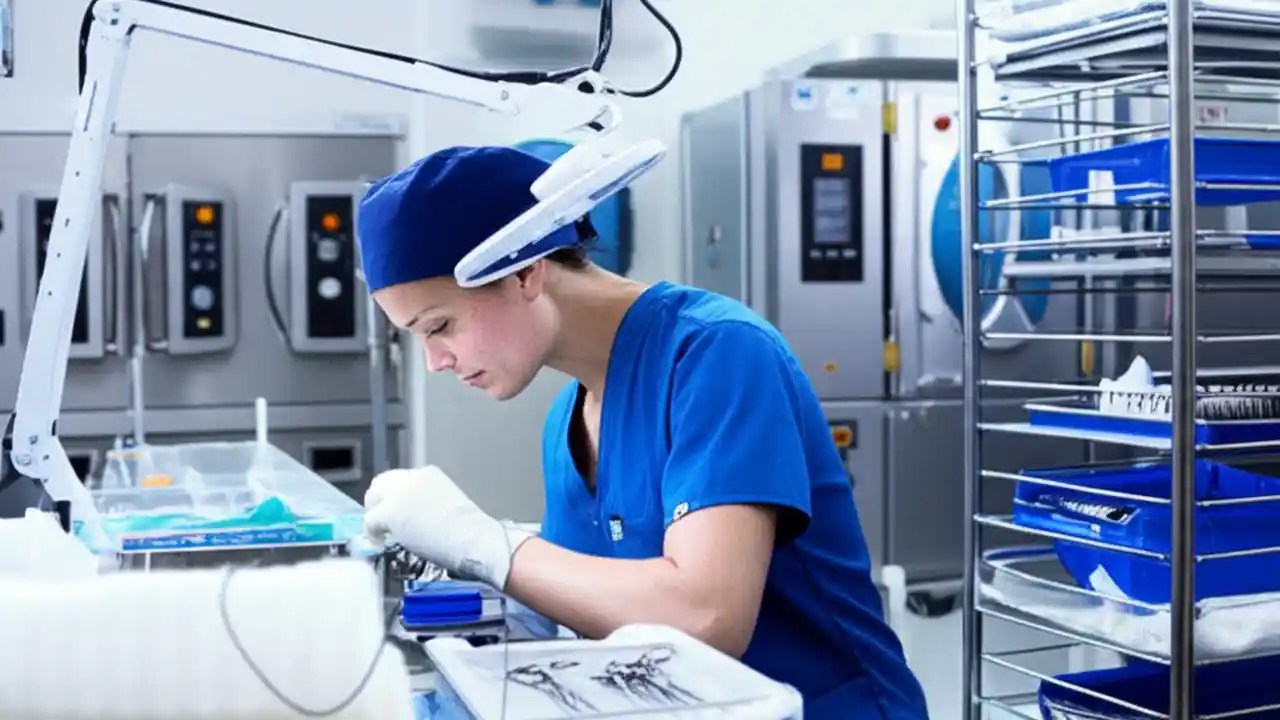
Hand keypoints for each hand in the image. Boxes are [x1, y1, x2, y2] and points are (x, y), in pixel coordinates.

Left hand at [363, 466, 532, 589]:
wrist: (472, 536)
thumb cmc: (470, 530)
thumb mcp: (449, 505)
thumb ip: (429, 505)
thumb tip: (416, 521)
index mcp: (429, 475)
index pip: (401, 480)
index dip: (395, 496)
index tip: (398, 511)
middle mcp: (412, 478)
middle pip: (381, 483)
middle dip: (378, 501)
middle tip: (381, 522)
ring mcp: (399, 494)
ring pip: (373, 498)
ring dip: (374, 514)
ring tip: (379, 533)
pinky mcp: (390, 512)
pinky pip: (370, 521)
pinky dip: (372, 533)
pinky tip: (379, 542)